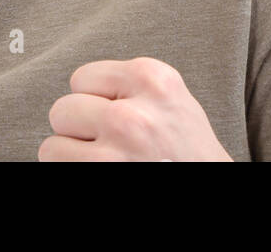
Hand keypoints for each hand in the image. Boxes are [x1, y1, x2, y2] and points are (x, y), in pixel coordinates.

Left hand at [39, 57, 232, 161]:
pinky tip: (101, 171)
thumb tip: (79, 87)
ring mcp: (118, 149)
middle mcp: (135, 113)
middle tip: (113, 148)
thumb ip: (132, 87)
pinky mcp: (103, 173)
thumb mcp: (172, 103)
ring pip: (54, 143)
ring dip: (74, 157)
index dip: (97, 104)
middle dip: (82, 131)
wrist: (216, 192)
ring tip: (108, 161)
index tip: (120, 120)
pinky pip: (55, 163)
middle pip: (64, 108)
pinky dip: (69, 170)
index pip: (82, 78)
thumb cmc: (190, 155)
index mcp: (154, 80)